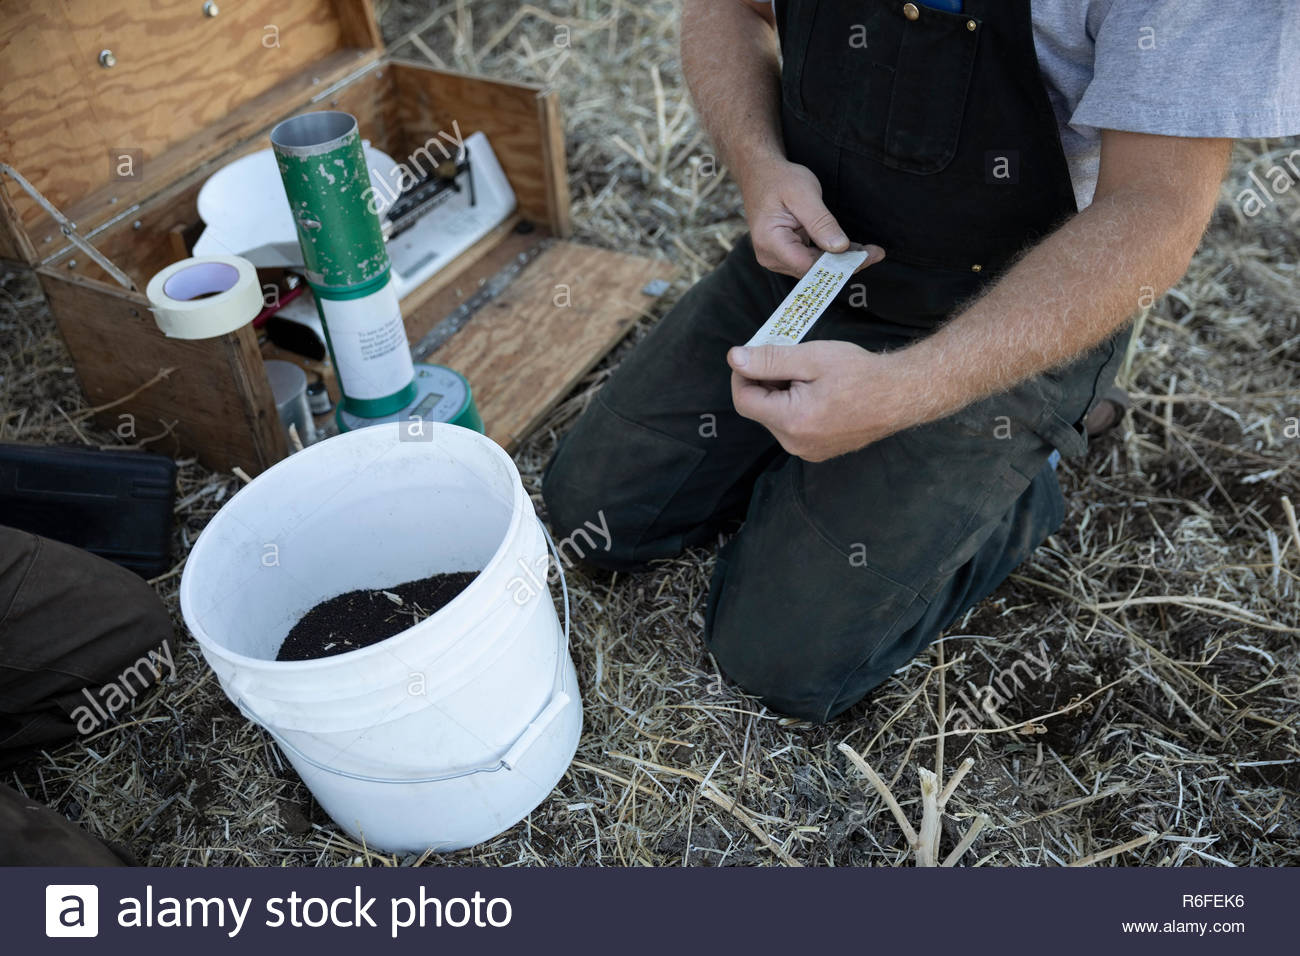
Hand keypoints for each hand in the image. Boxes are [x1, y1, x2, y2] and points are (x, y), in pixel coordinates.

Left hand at [727, 341, 911, 461]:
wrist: (901, 394)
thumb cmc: (860, 373)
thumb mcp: (811, 358)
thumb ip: (769, 359)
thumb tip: (735, 359)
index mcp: (792, 421)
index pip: (744, 400)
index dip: (743, 375)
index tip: (754, 355)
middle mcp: (796, 444)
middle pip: (759, 410)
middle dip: (765, 383)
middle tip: (789, 359)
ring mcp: (808, 451)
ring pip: (775, 418)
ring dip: (780, 394)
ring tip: (808, 376)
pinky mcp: (818, 451)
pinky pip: (792, 428)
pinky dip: (794, 407)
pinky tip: (817, 392)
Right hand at [738, 157, 883, 277]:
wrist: (759, 173)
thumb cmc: (779, 179)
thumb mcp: (803, 194)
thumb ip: (821, 222)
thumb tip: (839, 247)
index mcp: (771, 242)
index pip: (808, 265)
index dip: (838, 264)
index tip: (866, 257)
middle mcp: (771, 256)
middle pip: (812, 271)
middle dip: (844, 264)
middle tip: (875, 253)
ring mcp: (776, 258)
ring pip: (814, 268)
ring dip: (840, 261)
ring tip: (869, 251)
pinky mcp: (784, 255)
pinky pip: (810, 260)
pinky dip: (830, 255)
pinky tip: (851, 249)